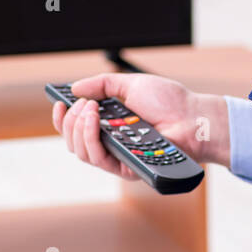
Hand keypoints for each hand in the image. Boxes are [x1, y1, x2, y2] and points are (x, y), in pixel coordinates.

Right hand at [51, 72, 229, 179]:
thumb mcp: (132, 84)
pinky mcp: (125, 168)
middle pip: (73, 141)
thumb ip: (103, 84)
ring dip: (78, 128)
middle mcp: (111, 142)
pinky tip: (95, 121)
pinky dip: (91, 139)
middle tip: (82, 104)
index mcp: (111, 124)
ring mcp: (118, 156)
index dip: (63, 119)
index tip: (59, 104)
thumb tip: (76, 88)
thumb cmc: (169, 102)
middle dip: (70, 121)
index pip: (77, 127)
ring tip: (90, 109)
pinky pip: (98, 159)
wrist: (192, 117)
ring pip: (81, 152)